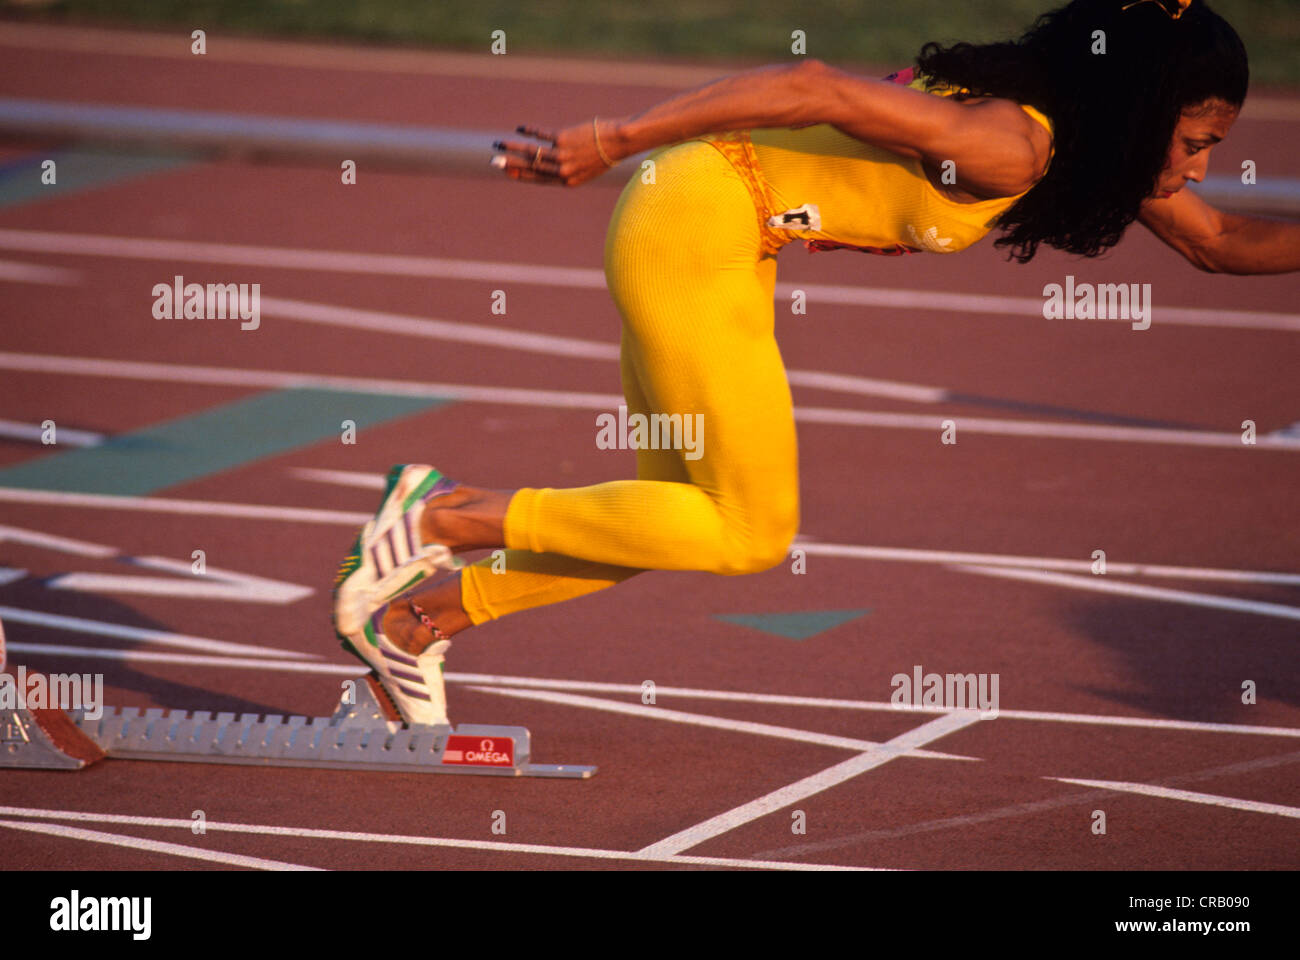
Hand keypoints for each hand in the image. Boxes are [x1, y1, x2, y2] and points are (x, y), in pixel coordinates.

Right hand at [491, 118, 622, 186]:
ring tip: (499, 144)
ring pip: (531, 153)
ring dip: (512, 148)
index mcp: (568, 181)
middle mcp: (563, 171)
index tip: (507, 172)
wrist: (619, 141)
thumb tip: (556, 163)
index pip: (538, 179)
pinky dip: (529, 131)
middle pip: (531, 168)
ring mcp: (562, 155)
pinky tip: (520, 128)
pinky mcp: (563, 138)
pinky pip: (541, 135)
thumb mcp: (588, 167)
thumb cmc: (606, 154)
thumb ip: (571, 168)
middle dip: (510, 164)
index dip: (521, 175)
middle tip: (494, 161)